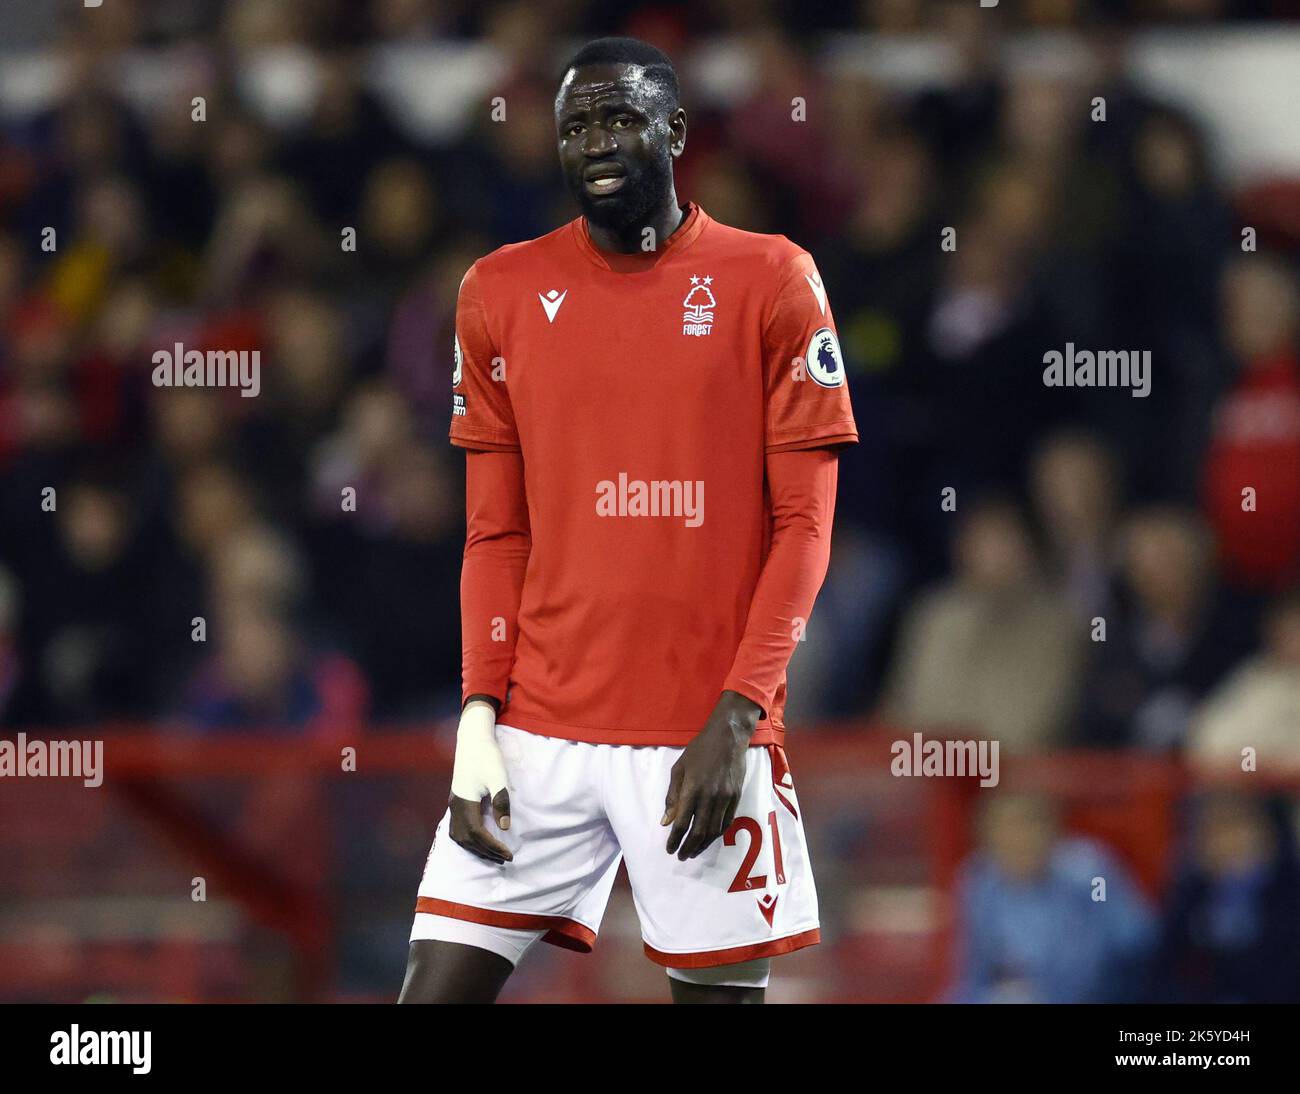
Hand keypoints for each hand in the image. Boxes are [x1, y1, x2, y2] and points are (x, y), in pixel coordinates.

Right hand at [448, 697, 513, 864]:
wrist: (473, 739)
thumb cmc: (487, 756)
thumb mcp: (498, 777)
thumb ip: (500, 802)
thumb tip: (504, 827)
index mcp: (464, 803)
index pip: (477, 834)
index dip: (493, 847)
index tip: (509, 854)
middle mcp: (455, 806)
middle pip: (467, 839)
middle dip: (486, 851)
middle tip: (505, 859)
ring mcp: (453, 803)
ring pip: (460, 835)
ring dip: (476, 847)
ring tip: (493, 854)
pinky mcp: (456, 799)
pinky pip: (458, 828)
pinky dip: (469, 839)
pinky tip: (479, 840)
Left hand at [662, 690, 761, 860]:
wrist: (728, 737)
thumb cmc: (699, 750)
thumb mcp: (679, 768)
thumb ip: (672, 796)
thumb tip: (666, 821)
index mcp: (692, 789)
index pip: (682, 822)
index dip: (675, 839)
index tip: (670, 849)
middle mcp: (709, 797)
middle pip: (698, 831)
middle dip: (688, 847)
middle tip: (681, 856)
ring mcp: (725, 798)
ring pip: (714, 830)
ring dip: (703, 845)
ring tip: (694, 851)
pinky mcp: (736, 797)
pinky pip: (727, 822)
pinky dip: (717, 834)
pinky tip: (709, 838)